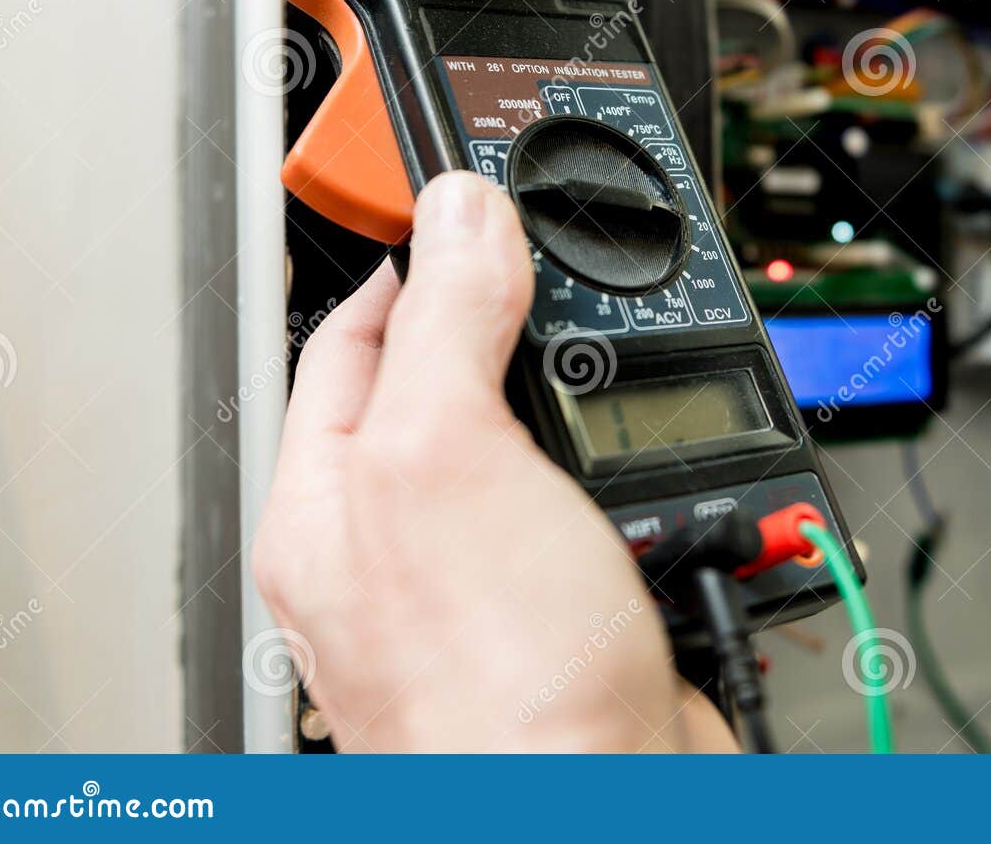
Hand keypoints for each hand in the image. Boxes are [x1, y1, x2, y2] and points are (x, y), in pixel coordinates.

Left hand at [251, 171, 736, 751]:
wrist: (607, 804)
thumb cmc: (493, 687)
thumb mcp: (450, 457)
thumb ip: (449, 325)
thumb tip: (460, 213)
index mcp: (330, 502)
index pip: (357, 337)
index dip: (416, 261)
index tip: (474, 208)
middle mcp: (399, 540)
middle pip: (452, 383)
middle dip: (511, 324)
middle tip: (561, 271)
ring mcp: (491, 574)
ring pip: (538, 441)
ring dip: (587, 398)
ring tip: (619, 358)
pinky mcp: (573, 601)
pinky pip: (600, 503)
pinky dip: (638, 469)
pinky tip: (660, 461)